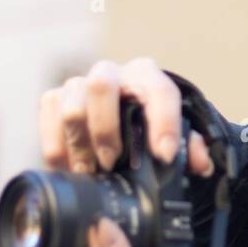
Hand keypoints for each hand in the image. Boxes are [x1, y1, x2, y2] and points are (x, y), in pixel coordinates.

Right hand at [41, 57, 213, 175]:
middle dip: (106, 129)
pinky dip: (57, 147)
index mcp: (148, 77)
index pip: (159, 90)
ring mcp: (80, 84)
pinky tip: (71, 169)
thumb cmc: (151, 129)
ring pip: (71, 103)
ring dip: (80, 144)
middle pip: (101, 85)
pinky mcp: (55, 99)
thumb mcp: (177, 139)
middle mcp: (113, 73)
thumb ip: (192, 148)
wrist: (121, 121)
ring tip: (91, 172)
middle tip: (112, 163)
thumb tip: (200, 163)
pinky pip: (47, 116)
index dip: (164, 123)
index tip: (166, 156)